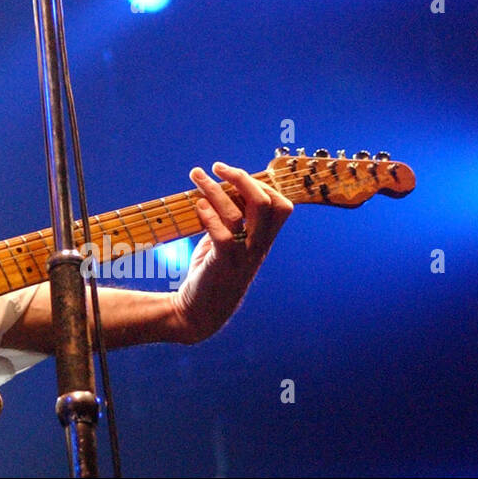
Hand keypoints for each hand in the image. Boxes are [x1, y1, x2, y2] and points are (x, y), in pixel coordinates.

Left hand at [170, 162, 292, 342]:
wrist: (199, 311)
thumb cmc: (212, 272)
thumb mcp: (229, 242)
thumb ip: (233, 219)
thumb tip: (225, 186)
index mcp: (263, 241)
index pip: (281, 206)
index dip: (262, 183)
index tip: (234, 174)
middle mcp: (258, 247)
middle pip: (268, 204)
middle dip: (243, 178)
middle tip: (218, 166)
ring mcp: (243, 257)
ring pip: (241, 213)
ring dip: (215, 188)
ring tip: (196, 175)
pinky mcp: (223, 264)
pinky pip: (223, 234)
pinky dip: (210, 215)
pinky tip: (197, 206)